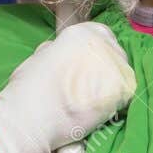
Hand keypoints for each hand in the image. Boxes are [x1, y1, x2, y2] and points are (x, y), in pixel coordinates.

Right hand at [0, 22, 134, 152]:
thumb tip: (69, 54)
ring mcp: (114, 67)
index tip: (89, 63)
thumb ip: (60, 50)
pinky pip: (125, 94)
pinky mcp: (121, 92)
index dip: (95, 49)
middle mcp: (100, 45)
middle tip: (91, 83)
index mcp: (79, 34)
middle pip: (114, 52)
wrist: (31, 119)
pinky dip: (115, 101)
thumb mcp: (40, 57)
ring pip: (122, 73)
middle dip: (105, 65)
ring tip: (92, 98)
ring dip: (110, 83)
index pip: (101, 33)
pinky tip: (98, 108)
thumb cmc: (28, 91)